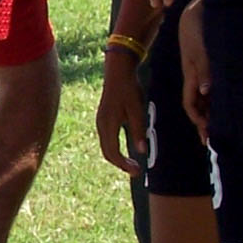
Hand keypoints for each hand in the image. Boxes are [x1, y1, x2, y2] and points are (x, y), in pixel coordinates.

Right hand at [96, 56, 147, 176]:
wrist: (118, 72)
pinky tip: (125, 149)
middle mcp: (101, 125)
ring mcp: (101, 122)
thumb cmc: (129, 89)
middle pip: (107, 153)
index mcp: (109, 125)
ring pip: (106, 147)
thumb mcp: (137, 110)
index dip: (124, 165)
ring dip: (118, 157)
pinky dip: (115, 148)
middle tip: (136, 170)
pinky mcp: (103, 118)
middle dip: (121, 164)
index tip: (137, 170)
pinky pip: (106, 139)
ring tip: (132, 162)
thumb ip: (138, 131)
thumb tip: (141, 151)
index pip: (113, 153)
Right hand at [179, 0, 211, 143]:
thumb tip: (205, 92)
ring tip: (219, 126)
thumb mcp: (201, 47)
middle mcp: (195, 75)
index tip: (207, 133)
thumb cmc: (198, 26)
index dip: (198, 119)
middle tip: (211, 140)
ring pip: (205, 96)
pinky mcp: (208, 62)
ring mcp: (202, 69)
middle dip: (203, 122)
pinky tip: (224, 100)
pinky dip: (216, 96)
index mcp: (191, 74)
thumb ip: (204, 69)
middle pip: (197, 104)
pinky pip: (211, 84)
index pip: (191, 103)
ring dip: (210, 111)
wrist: (197, 8)